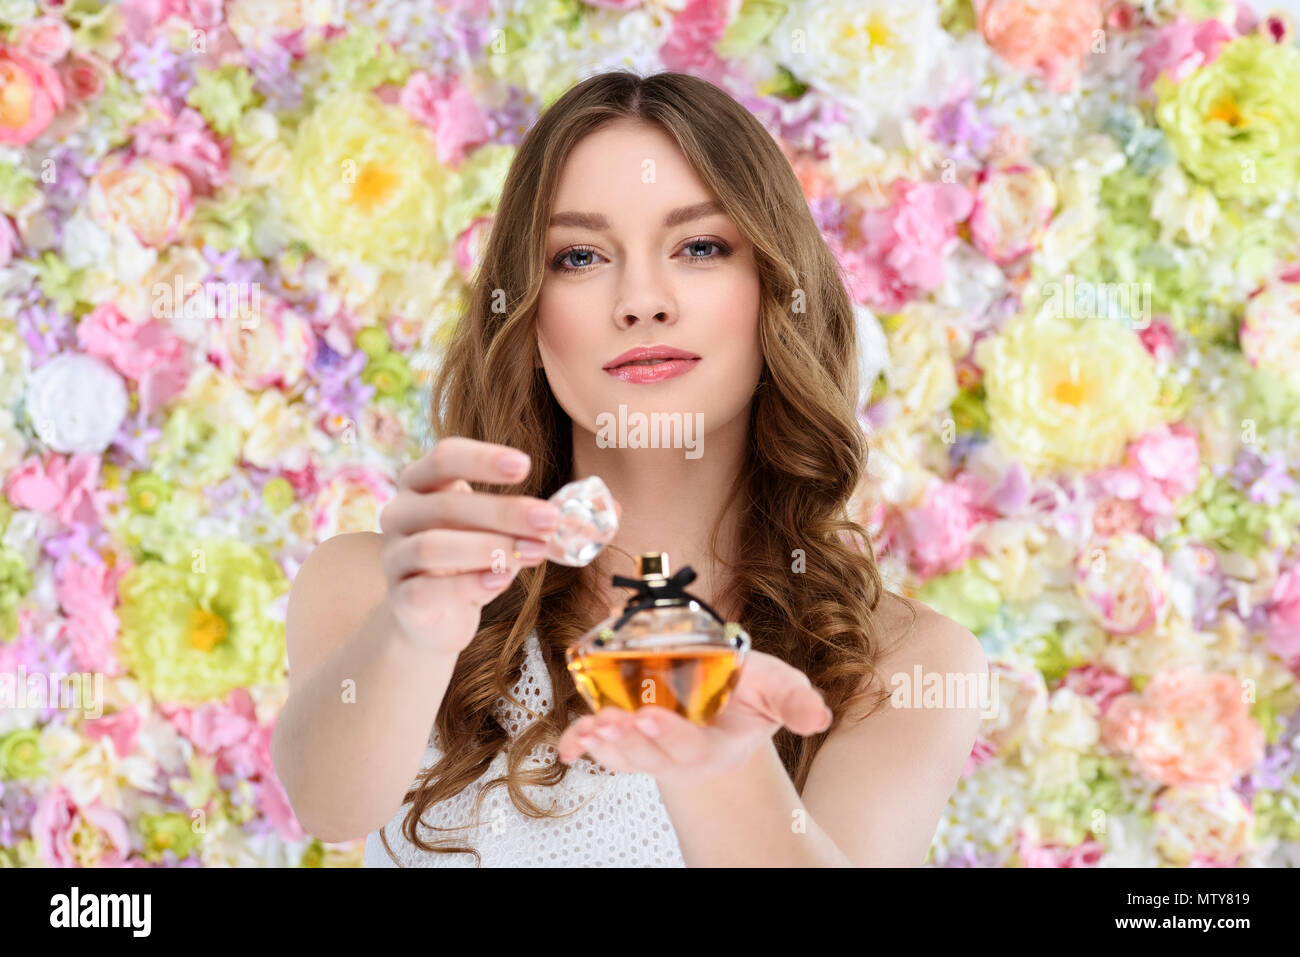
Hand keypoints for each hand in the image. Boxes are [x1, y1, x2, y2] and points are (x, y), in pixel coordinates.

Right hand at [378, 436, 560, 655]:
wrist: (432, 617)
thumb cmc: (474, 561)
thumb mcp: (506, 532)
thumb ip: (546, 518)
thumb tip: (612, 510)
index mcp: (423, 483)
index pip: (444, 456)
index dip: (483, 458)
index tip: (525, 466)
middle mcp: (401, 512)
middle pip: (450, 503)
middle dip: (505, 511)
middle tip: (549, 520)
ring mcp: (395, 555)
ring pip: (436, 546)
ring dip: (491, 548)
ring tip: (534, 553)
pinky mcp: (400, 597)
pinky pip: (429, 588)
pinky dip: (468, 584)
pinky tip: (500, 580)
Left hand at [556, 649, 833, 786]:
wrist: (716, 689)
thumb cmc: (746, 691)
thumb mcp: (776, 687)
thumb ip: (795, 700)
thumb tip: (819, 718)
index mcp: (716, 747)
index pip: (694, 750)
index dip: (672, 737)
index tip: (652, 717)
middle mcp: (677, 753)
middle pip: (651, 757)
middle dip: (631, 741)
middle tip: (614, 720)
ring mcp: (646, 746)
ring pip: (621, 753)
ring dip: (604, 741)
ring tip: (593, 724)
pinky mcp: (622, 734)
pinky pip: (595, 747)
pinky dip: (578, 745)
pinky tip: (569, 744)